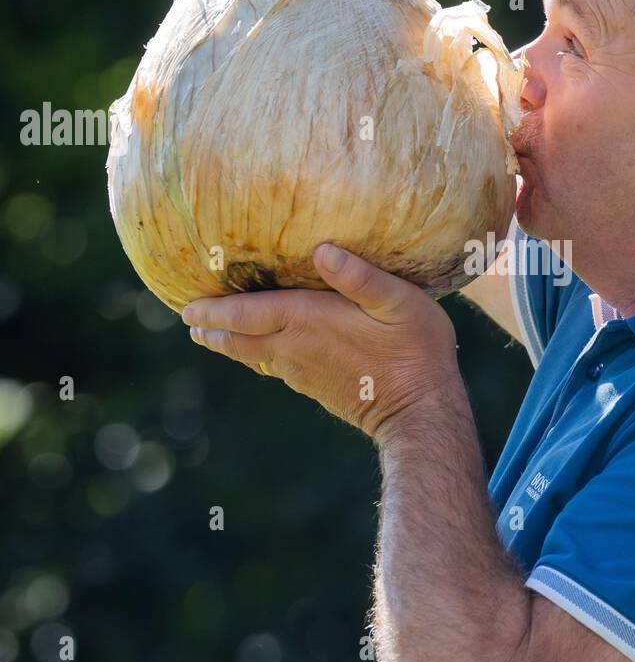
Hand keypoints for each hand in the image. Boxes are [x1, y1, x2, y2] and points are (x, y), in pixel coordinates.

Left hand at [181, 245, 460, 442]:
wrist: (420, 412)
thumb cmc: (416, 350)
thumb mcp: (399, 302)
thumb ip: (360, 276)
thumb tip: (322, 249)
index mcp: (307, 321)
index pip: (246, 314)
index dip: (214, 310)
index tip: (186, 308)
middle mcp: (295, 348)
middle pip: (239, 340)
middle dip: (212, 329)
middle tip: (190, 322)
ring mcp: (302, 373)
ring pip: (253, 357)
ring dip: (231, 345)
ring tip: (213, 336)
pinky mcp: (315, 389)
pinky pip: (275, 368)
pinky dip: (257, 358)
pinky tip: (263, 353)